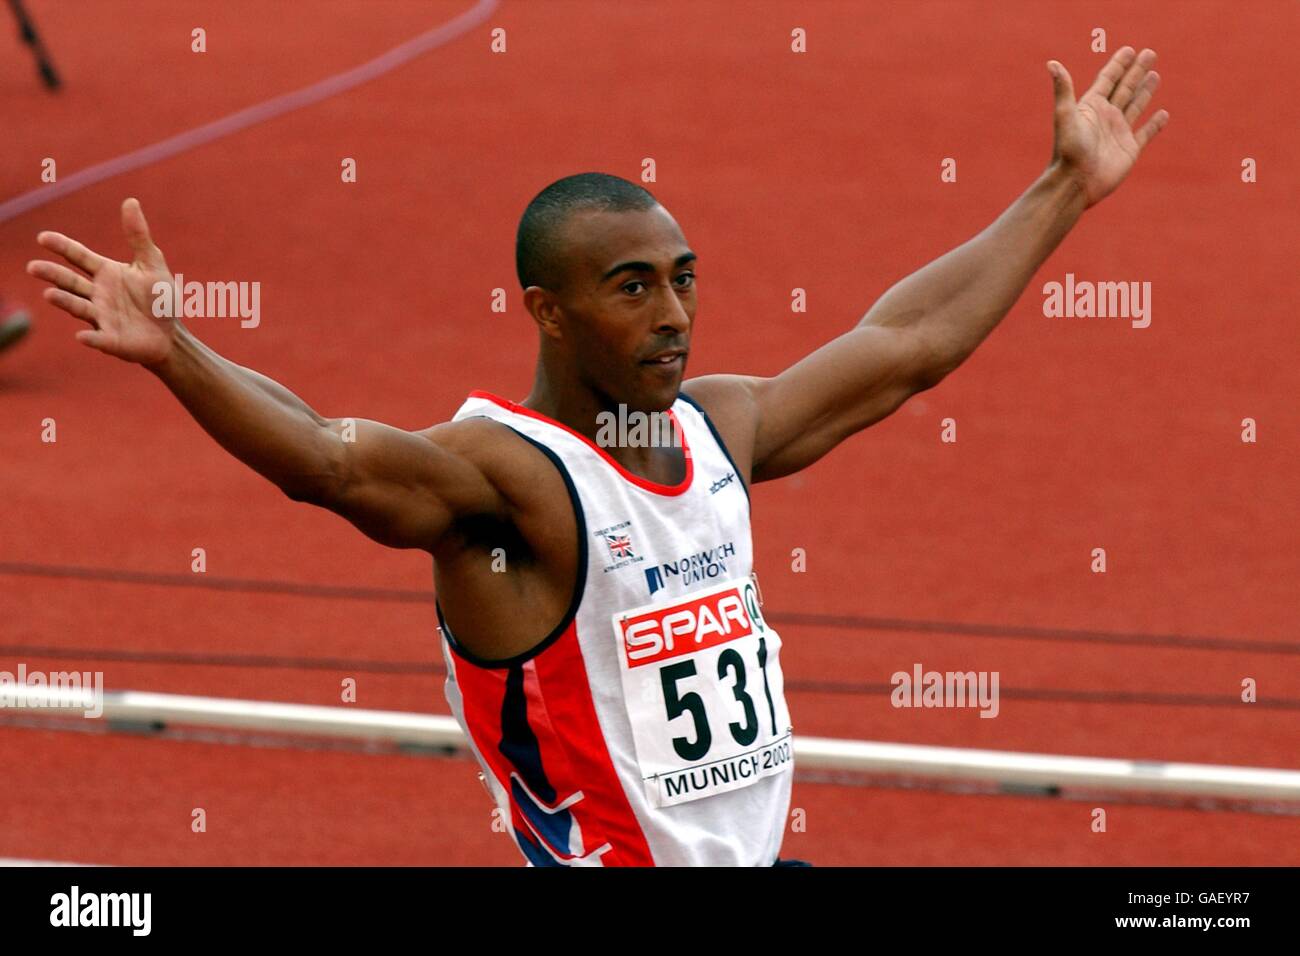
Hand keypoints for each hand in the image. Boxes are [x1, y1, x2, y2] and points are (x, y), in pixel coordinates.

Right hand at [27, 198, 177, 366]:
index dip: (62, 247)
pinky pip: (99, 338)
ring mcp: (101, 317)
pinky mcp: (110, 339)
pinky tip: (82, 336)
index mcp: (106, 273)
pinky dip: (91, 338)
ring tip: (49, 294)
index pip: (79, 256)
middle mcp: (97, 294)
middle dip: (53, 274)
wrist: (170, 333)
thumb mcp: (152, 264)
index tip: (43, 237)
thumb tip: (130, 201)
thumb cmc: (159, 298)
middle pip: (70, 282)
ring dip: (64, 301)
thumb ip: (138, 236)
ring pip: (78, 307)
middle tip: (34, 267)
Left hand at [1048, 47, 1169, 207]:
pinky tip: (1163, 114)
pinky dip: (1155, 124)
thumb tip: (1051, 63)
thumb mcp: (1065, 116)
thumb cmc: (1068, 151)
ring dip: (1145, 91)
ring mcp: (1119, 133)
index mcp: (1092, 108)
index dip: (1118, 65)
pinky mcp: (1129, 150)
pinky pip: (1146, 134)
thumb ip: (1063, 89)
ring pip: (1136, 106)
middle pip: (1124, 88)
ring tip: (1155, 75)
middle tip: (1149, 53)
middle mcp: (1106, 118)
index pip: (1107, 80)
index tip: (1129, 50)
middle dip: (1136, 71)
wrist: (1075, 183)